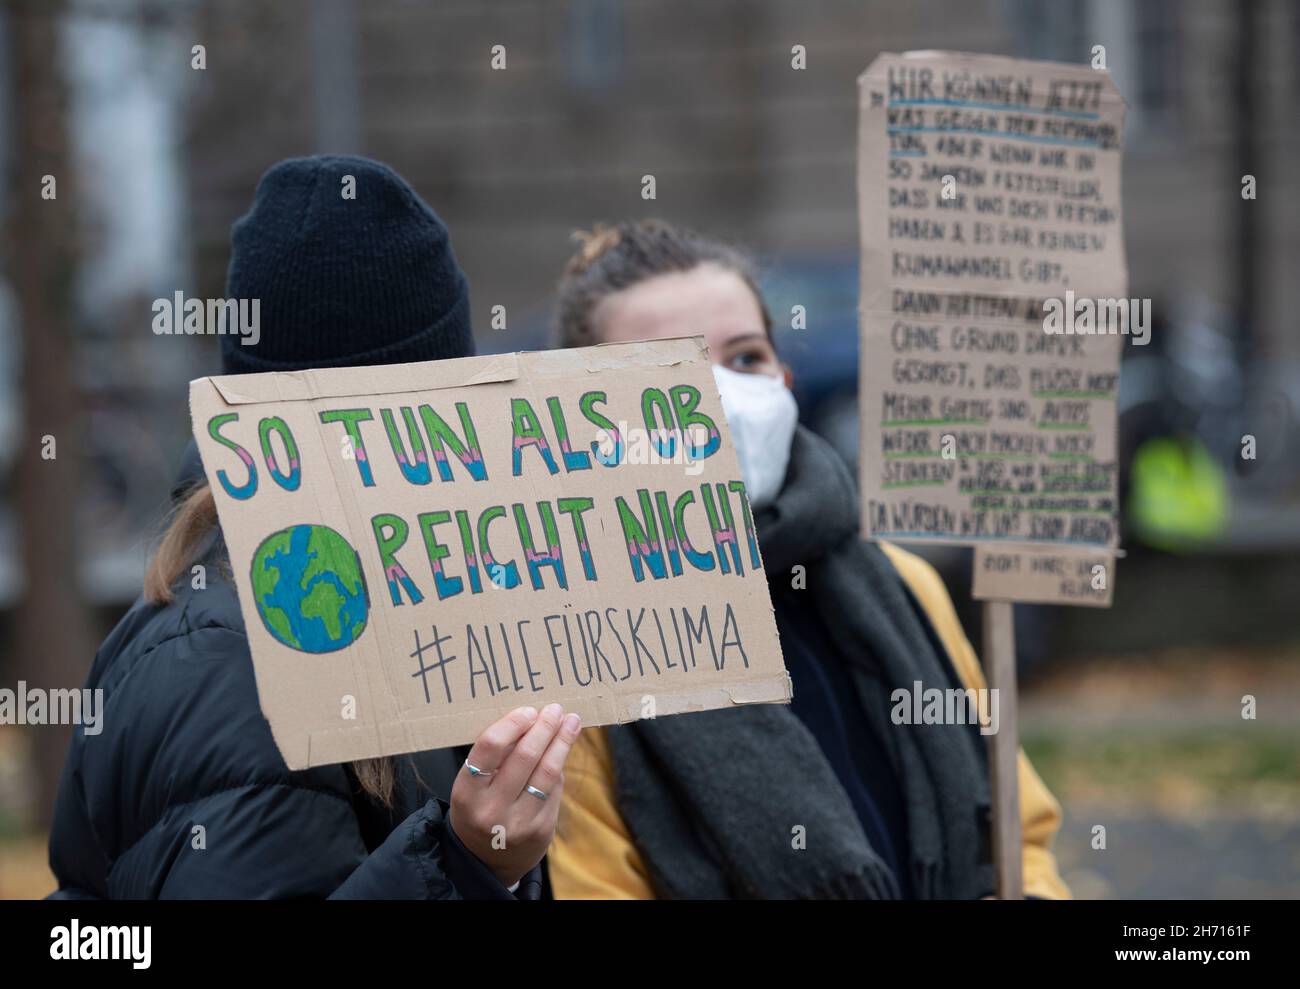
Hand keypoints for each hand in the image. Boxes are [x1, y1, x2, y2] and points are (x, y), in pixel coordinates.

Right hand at [448, 703, 580, 888]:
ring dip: (562, 742)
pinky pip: (555, 789)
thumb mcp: (473, 785)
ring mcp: (518, 823)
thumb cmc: (479, 807)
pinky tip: (562, 751)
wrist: (486, 861)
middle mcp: (491, 810)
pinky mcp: (541, 831)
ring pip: (548, 772)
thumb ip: (496, 756)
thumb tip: (530, 718)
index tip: (528, 710)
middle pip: (525, 757)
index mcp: (467, 793)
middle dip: (544, 728)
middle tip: (555, 709)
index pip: (490, 748)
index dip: (513, 723)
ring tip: (571, 722)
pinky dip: (559, 766)